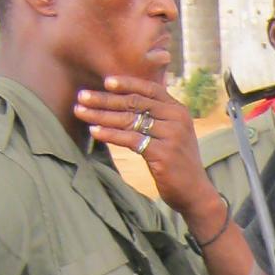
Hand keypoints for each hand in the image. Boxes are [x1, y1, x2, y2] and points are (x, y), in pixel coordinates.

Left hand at [73, 76, 210, 215]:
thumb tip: (131, 100)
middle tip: (81, 96)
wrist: (195, 192)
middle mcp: (177, 119)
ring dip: (101, 115)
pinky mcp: (163, 153)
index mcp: (179, 110)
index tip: (104, 81)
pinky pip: (130, 139)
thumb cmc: (178, 163)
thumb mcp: (173, 133)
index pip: (149, 89)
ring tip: (80, 112)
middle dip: (105, 99)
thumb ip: (158, 116)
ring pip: (129, 120)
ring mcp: (171, 136)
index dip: (126, 84)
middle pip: (135, 103)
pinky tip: (94, 131)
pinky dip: (109, 134)